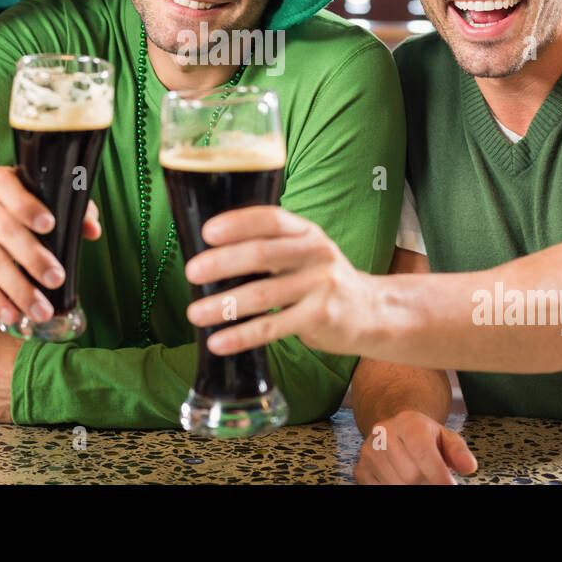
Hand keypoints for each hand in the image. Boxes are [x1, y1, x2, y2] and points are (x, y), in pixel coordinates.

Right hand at [0, 166, 100, 329]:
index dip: (28, 206)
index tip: (50, 225)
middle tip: (57, 279)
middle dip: (33, 258)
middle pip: (4, 230)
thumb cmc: (9, 210)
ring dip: (18, 289)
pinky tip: (13, 313)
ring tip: (41, 309)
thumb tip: (91, 229)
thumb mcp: (36, 201)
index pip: (9, 188)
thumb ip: (68, 210)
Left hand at [183, 206, 374, 356]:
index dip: (238, 223)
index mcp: (307, 232)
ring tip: (194, 313)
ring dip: (223, 304)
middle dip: (222, 263)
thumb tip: (209, 255)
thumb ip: (271, 247)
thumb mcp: (305, 252)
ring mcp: (321, 286)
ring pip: (263, 295)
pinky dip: (241, 336)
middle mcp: (316, 253)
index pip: (271, 219)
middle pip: (263, 254)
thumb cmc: (322, 279)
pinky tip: (218, 341)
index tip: (207, 232)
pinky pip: (272, 328)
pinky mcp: (320, 318)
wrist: (371, 311)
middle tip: (191, 272)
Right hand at [354, 410, 477, 484]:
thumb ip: (459, 452)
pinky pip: (379, 490)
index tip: (450, 486)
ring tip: (418, 477)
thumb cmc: (425, 438)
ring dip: (411, 488)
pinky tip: (401, 480)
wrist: (396, 430)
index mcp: (408, 422)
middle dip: (426, 483)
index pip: (422, 451)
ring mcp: (369, 451)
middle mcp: (384, 433)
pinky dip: (394, 489)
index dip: (437, 473)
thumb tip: (468, 467)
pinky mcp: (360, 469)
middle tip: (432, 478)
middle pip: (410, 474)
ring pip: (395, 485)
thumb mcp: (445, 438)